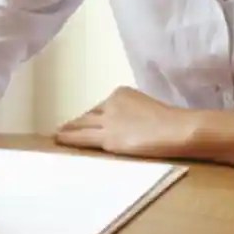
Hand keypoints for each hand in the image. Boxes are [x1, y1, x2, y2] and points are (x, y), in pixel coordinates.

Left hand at [55, 86, 196, 158]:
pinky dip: (69, 139)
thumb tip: (131, 126)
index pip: (103, 106)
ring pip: (82, 125)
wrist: (177, 129)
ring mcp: (108, 121)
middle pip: (90, 114)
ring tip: (56, 134)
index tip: (89, 122)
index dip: (96, 117)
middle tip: (62, 126)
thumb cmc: (172, 121)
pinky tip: (59, 140)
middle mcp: (111, 104)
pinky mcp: (109, 139)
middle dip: (78, 121)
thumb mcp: (148, 108)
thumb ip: (134, 114)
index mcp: (121, 93)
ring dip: (68, 129)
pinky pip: (84, 139)